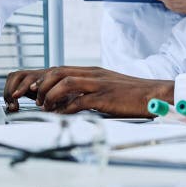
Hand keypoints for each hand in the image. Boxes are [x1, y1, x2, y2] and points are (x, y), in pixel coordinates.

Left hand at [3, 66, 173, 116]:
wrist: (155, 94)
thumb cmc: (131, 94)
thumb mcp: (106, 88)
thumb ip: (88, 91)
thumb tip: (67, 103)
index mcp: (91, 71)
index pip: (59, 69)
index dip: (41, 78)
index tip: (31, 91)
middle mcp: (92, 74)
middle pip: (57, 72)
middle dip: (40, 85)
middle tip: (34, 100)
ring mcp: (99, 84)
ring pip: (65, 83)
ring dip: (50, 96)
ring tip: (46, 109)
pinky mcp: (105, 97)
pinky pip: (80, 101)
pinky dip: (66, 109)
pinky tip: (61, 117)